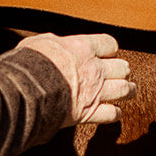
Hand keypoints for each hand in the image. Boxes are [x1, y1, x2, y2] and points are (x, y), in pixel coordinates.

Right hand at [17, 32, 134, 126]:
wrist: (26, 91)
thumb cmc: (28, 65)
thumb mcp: (39, 43)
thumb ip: (52, 42)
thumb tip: (53, 42)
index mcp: (83, 48)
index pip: (109, 44)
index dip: (109, 49)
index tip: (106, 53)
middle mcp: (94, 69)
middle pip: (122, 67)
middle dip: (122, 69)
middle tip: (120, 72)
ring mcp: (94, 92)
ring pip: (124, 89)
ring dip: (128, 90)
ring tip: (129, 90)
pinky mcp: (89, 113)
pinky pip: (112, 114)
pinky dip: (116, 114)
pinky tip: (115, 112)